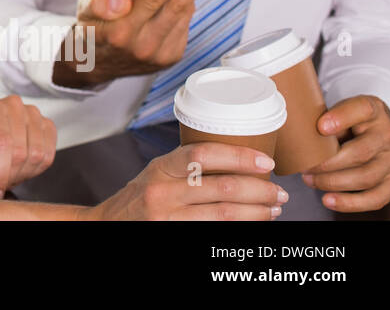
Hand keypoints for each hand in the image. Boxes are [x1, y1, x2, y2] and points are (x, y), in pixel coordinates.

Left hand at [0, 95, 56, 199]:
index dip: (0, 172)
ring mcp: (32, 114)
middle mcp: (12, 105)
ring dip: (22, 174)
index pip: (2, 143)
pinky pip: (48, 156)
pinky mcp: (47, 125)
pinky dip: (35, 170)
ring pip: (36, 155)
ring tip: (7, 175)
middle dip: (9, 176)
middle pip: (20, 152)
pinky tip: (20, 169)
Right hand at [51, 0, 222, 87]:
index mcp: (119, 32)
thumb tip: (121, 1)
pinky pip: (183, 27)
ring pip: (183, 16)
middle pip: (176, 7)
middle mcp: (141, 46)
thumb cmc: (92, 28)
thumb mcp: (84, 9)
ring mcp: (158, 55)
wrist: (95, 64)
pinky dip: (186, 9)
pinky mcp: (169, 59)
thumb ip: (99, 3)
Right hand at [88, 143, 284, 219]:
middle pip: (224, 188)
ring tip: (274, 208)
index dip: (239, 156)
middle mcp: (164, 192)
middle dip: (260, 190)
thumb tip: (237, 158)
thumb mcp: (156, 172)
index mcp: (161, 168)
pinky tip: (254, 222)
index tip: (266, 161)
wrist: (110, 225)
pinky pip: (217, 232)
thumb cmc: (140, 197)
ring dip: (258, 212)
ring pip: (226, 214)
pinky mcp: (177, 235)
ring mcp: (170, 218)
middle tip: (278, 191)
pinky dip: (242, 227)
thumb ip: (186, 166)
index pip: (203, 154)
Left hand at [303, 95, 389, 211]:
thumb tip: (295, 132)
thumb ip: (325, 117)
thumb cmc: (351, 121)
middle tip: (305, 166)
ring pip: (366, 177)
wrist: (376, 131)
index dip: (341, 118)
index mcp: (373, 110)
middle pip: (360, 153)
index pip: (362, 110)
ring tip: (310, 180)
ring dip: (333, 183)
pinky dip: (351, 203)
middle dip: (327, 163)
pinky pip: (376, 198)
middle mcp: (388, 135)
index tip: (321, 127)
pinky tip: (329, 200)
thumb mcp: (341, 110)